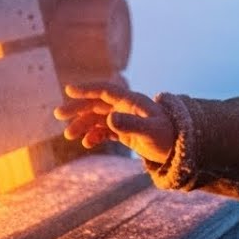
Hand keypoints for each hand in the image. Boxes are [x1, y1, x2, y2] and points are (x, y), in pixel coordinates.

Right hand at [54, 82, 174, 163]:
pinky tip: (87, 143)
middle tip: (58, 114)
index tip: (69, 90)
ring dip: (83, 124)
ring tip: (69, 135)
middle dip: (77, 108)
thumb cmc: (168, 137)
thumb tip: (109, 119)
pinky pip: (105, 131)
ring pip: (98, 118)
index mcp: (132, 101)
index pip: (106, 90)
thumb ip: (131, 124)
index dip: (87, 89)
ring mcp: (125, 119)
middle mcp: (127, 108)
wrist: (180, 149)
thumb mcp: (149, 131)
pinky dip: (94, 135)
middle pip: (97, 103)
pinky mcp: (126, 132)